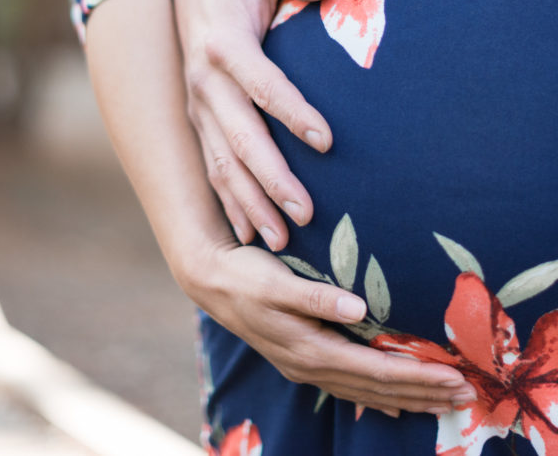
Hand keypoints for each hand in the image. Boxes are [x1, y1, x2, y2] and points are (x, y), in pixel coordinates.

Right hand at [174, 0, 336, 250]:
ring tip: (283, 242)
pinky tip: (251, 235)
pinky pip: (213, 169)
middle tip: (307, 213)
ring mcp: (198, 108)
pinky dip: (231, 204)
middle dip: (271, 177)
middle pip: (239, 136)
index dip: (293, 112)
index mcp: (223, 41)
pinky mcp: (200, 124)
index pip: (262, 83)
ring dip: (251, 202)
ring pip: (222, 163)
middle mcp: (205, 81)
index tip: (327, 141)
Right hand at [185, 237, 476, 416]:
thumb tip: (359, 309)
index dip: (417, 376)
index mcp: (310, 348)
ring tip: (443, 403)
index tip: (454, 377)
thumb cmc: (247, 275)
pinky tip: (394, 403)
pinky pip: (350, 386)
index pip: (376, 371)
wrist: (211, 280)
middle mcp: (310, 365)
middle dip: (423, 393)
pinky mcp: (302, 359)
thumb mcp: (277, 282)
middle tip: (466, 397)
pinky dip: (378, 396)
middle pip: (377, 388)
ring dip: (407, 397)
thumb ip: (317, 298)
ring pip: (366, 391)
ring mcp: (305, 366)